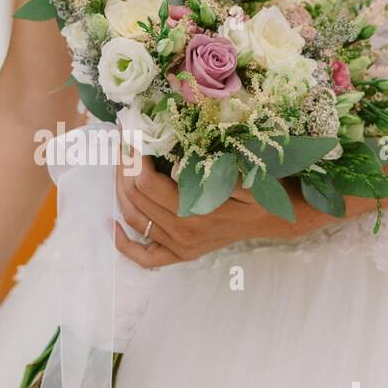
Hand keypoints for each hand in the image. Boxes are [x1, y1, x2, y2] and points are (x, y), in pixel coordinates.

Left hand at [113, 156, 323, 268]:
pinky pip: (144, 257)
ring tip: (119, 163)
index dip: (133, 155)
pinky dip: (124, 243)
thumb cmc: (259, 190)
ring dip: (119, 190)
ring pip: (133, 219)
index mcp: (196, 213)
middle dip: (123, 165)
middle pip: (134, 197)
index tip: (133, 131)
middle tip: (123, 139)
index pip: (146, 183)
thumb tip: (183, 156)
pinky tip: (112, 223)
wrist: (275, 218)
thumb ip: (217, 171)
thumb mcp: (246, 175)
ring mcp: (179, 247)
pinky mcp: (179, 254)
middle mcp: (183, 233)